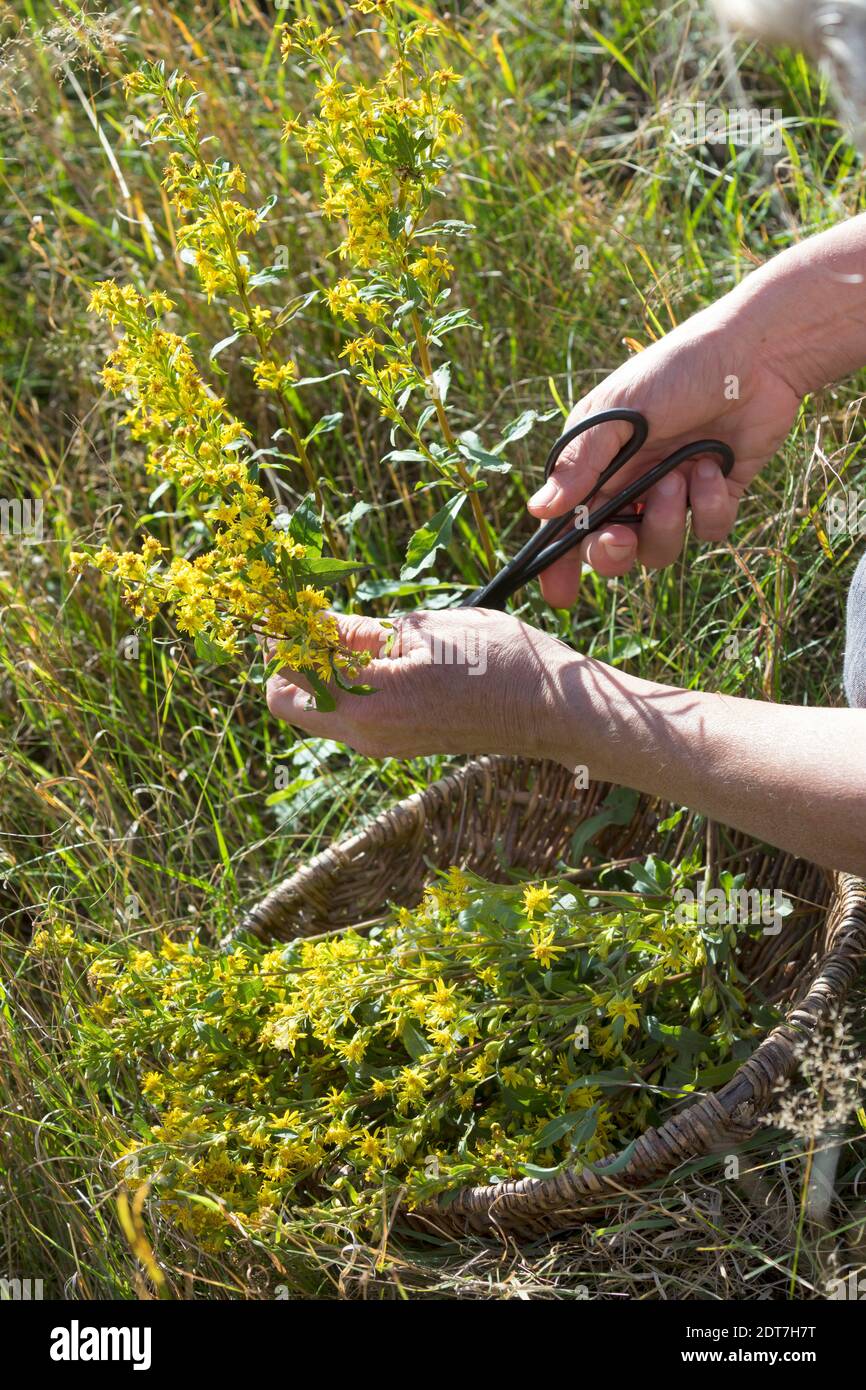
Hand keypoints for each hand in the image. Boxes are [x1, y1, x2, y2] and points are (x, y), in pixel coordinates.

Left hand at [266, 607, 577, 763]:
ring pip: (319, 706)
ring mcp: (381, 743)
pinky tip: (376, 648)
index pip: (288, 673)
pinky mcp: (397, 741)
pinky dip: (347, 679)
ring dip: (321, 666)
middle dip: (292, 656)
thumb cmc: (500, 662)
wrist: (552, 709)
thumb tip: (315, 621)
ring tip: (353, 626)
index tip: (289, 600)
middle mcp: (365, 735)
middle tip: (316, 615)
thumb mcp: (427, 630)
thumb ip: (362, 631)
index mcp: (368, 705)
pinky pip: (349, 711)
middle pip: (289, 699)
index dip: (282, 633)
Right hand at [528, 302, 800, 605]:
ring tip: (681, 473)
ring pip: (660, 550)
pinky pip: (707, 531)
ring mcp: (673, 494)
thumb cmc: (676, 370)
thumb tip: (539, 510)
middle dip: (614, 554)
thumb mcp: (618, 412)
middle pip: (610, 552)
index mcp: (595, 465)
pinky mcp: (715, 496)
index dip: (559, 564)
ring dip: (667, 520)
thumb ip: (581, 464)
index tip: (560, 594)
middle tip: (622, 537)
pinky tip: (713, 465)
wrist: (755, 354)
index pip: (567, 526)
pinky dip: (710, 505)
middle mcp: (630, 485)